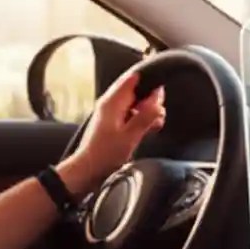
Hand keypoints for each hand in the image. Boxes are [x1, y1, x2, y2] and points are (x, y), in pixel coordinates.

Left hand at [58, 72, 165, 194]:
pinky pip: (133, 113)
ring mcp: (114, 112)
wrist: (89, 169)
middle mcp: (112, 103)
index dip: (150, 82)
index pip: (134, 78)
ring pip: (137, 102)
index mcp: (113, 102)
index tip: (160, 96)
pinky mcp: (116, 122)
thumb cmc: (105, 154)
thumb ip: (146, 117)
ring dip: (149, 111)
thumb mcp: (130, 136)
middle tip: (158, 115)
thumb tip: (158, 101)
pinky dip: (143, 118)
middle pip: (138, 90)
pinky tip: (150, 128)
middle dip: (152, 99)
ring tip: (155, 124)